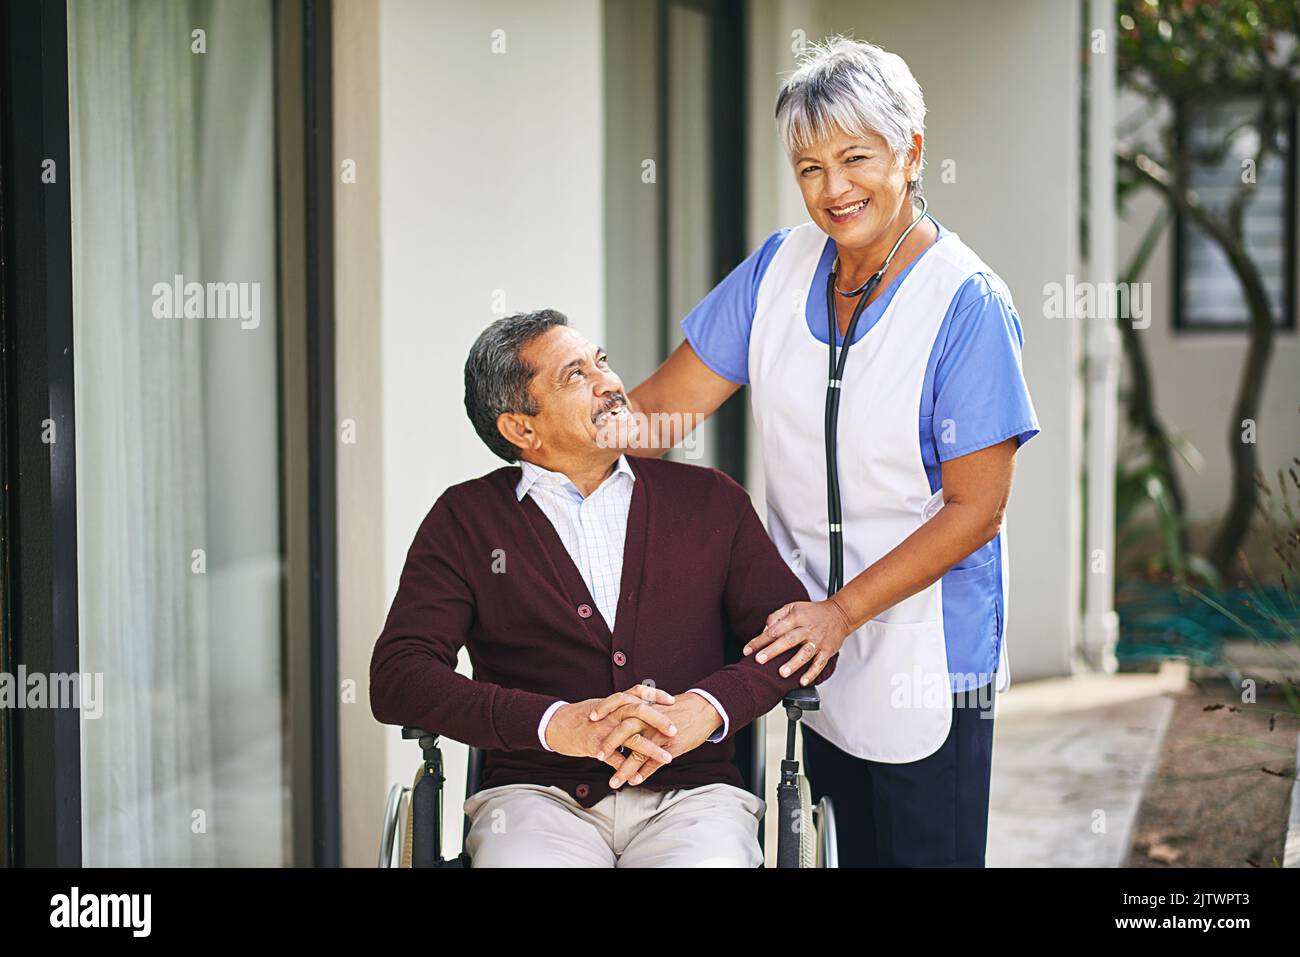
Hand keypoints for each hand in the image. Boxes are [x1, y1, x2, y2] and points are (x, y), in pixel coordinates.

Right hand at [545, 684, 677, 771]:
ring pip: (631, 738)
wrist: (554, 724)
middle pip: (639, 711)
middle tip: (675, 730)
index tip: (671, 701)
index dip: (656, 695)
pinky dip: (626, 769)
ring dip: (651, 749)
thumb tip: (639, 704)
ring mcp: (603, 729)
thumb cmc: (580, 716)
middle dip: (659, 720)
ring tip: (667, 758)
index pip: (638, 692)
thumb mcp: (601, 706)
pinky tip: (637, 778)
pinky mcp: (594, 745)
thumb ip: (620, 706)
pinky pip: (614, 759)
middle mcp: (611, 713)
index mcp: (614, 702)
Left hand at [590, 691, 722, 788]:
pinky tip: (635, 781)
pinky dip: (644, 773)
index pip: (620, 704)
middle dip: (609, 743)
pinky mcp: (672, 746)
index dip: (604, 709)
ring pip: (638, 752)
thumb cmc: (679, 708)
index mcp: (645, 706)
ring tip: (614, 782)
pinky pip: (654, 762)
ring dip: (624, 769)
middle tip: (596, 755)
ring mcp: (661, 733)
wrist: (704, 709)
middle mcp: (650, 719)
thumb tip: (622, 717)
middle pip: (624, 730)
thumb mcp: (658, 704)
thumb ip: (640, 710)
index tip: (591, 719)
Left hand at [743, 598, 852, 684]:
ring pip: (805, 653)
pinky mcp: (827, 651)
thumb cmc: (813, 613)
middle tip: (760, 660)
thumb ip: (776, 617)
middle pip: (788, 640)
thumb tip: (764, 630)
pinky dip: (812, 673)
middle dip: (773, 651)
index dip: (760, 640)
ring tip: (782, 673)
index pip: (775, 630)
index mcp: (796, 618)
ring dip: (793, 664)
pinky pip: (819, 663)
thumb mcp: (793, 607)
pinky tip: (803, 681)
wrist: (840, 614)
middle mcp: (807, 629)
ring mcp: (818, 641)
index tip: (748, 650)